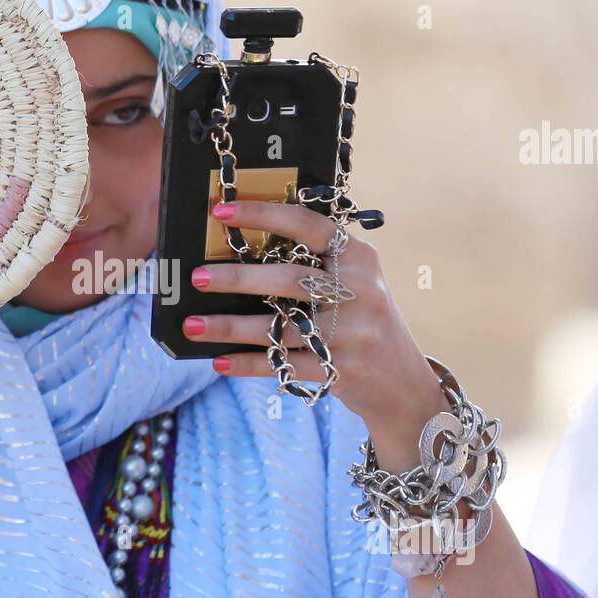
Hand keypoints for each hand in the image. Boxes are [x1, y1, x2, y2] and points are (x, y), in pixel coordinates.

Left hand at [184, 201, 447, 469]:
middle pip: (289, 280)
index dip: (263, 214)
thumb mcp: (355, 284)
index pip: (309, 225)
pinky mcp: (342, 372)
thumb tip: (238, 254)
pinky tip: (218, 361)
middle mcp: (361, 292)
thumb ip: (315, 265)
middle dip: (238, 279)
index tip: (221, 211)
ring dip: (229, 328)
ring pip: (278, 328)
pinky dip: (247, 364)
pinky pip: (283, 366)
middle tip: (197, 277)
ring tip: (192, 325)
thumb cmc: (363, 323)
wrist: (405, 386)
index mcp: (360, 259)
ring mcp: (354, 335)